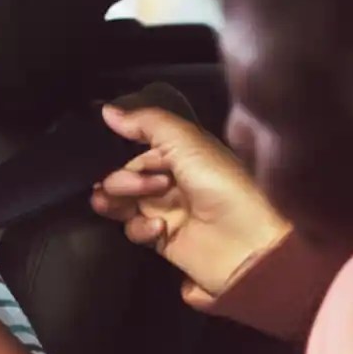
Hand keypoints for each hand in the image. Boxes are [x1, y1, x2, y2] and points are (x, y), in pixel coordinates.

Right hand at [91, 105, 290, 304]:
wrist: (246, 242)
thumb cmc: (220, 184)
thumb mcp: (187, 141)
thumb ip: (146, 122)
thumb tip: (106, 111)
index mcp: (179, 153)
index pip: (133, 150)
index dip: (123, 156)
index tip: (125, 161)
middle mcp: (169, 178)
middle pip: (122, 176)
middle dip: (122, 181)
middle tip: (145, 189)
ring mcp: (164, 209)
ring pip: (120, 202)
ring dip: (117, 202)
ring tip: (126, 207)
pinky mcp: (161, 237)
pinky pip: (134, 229)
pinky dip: (140, 228)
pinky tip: (159, 229)